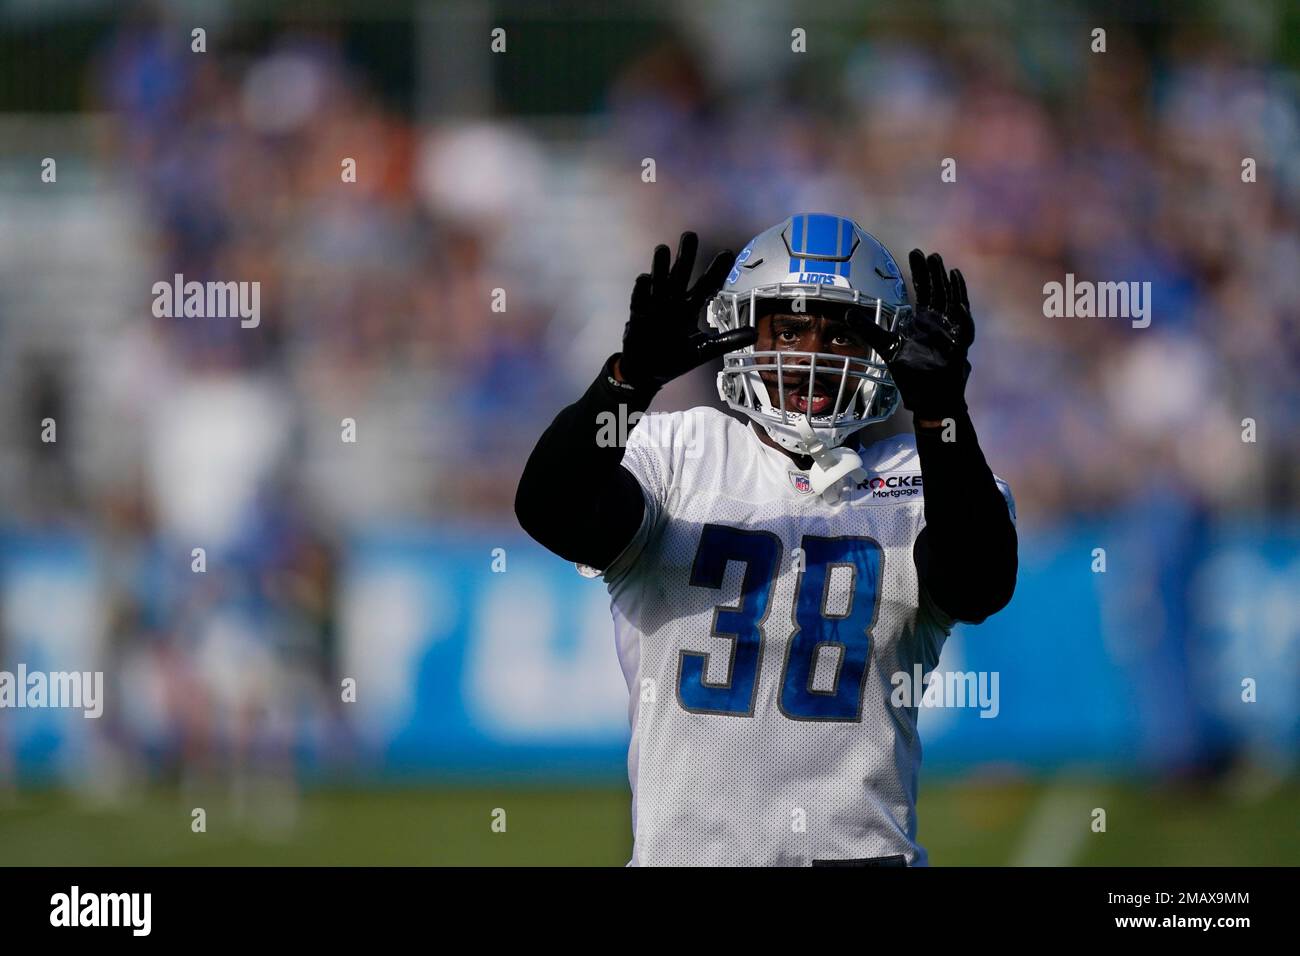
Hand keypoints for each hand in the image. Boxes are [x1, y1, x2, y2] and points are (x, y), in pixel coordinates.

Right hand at [616, 231, 756, 389]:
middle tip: (690, 235)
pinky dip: (641, 290)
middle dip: (685, 256)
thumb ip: (726, 341)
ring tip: (663, 249)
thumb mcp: (703, 350)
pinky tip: (644, 278)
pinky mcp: (638, 317)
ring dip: (660, 267)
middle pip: (680, 275)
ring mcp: (654, 307)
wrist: (647, 372)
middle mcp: (672, 303)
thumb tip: (754, 334)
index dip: (716, 270)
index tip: (727, 252)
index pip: (705, 286)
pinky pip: (639, 301)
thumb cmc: (674, 358)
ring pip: (659, 282)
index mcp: (689, 309)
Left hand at [855, 248, 973, 422]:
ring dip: (948, 284)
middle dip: (934, 272)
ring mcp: (950, 330)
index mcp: (923, 319)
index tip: (915, 252)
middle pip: (938, 290)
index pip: (923, 288)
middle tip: (929, 254)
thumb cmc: (911, 373)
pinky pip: (963, 324)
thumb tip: (846, 312)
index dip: (920, 271)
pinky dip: (961, 310)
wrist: (927, 396)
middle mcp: (938, 321)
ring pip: (952, 301)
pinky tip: (958, 298)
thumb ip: (868, 329)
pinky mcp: (958, 343)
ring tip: (944, 267)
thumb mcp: (886, 346)